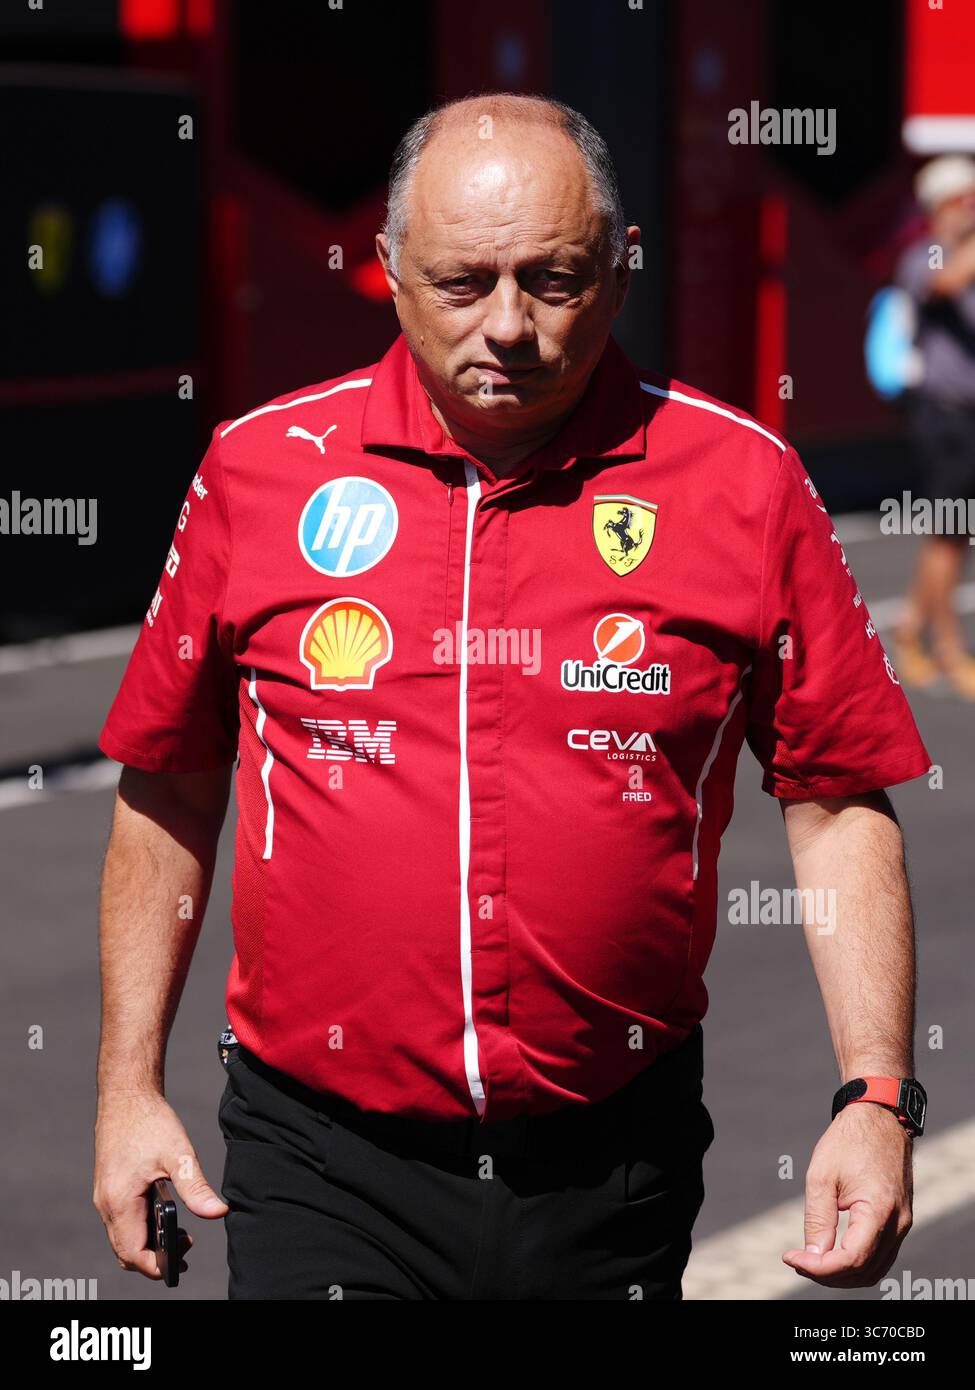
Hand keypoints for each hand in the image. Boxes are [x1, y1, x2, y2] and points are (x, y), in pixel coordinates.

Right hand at [93, 1089, 228, 1278]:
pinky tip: (163, 1214)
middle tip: (186, 1249)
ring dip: (148, 1243)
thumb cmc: (149, 1121)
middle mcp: (106, 1204)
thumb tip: (218, 1212)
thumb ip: (195, 1187)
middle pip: (126, 1251)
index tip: (181, 1263)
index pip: (133, 1253)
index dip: (157, 1266)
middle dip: (154, 1258)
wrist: (126, 1094)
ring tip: (180, 1234)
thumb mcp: (179, 1155)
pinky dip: (140, 1227)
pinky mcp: (108, 1187)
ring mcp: (104, 1196)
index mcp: (120, 1202)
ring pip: (122, 1237)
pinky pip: (121, 1221)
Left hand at [782, 1103, 913, 1287]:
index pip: (851, 1259)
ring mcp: (903, 1223)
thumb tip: (813, 1255)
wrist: (878, 1117)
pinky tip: (832, 1255)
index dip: (819, 1267)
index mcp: (880, 1209)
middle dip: (828, 1275)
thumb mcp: (822, 1176)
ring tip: (810, 1260)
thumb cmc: (848, 1141)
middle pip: (864, 1271)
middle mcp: (898, 1222)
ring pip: (875, 1270)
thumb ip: (818, 1219)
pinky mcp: (901, 1221)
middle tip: (797, 1260)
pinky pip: (881, 1256)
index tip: (791, 1256)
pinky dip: (857, 1264)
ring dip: (843, 1274)